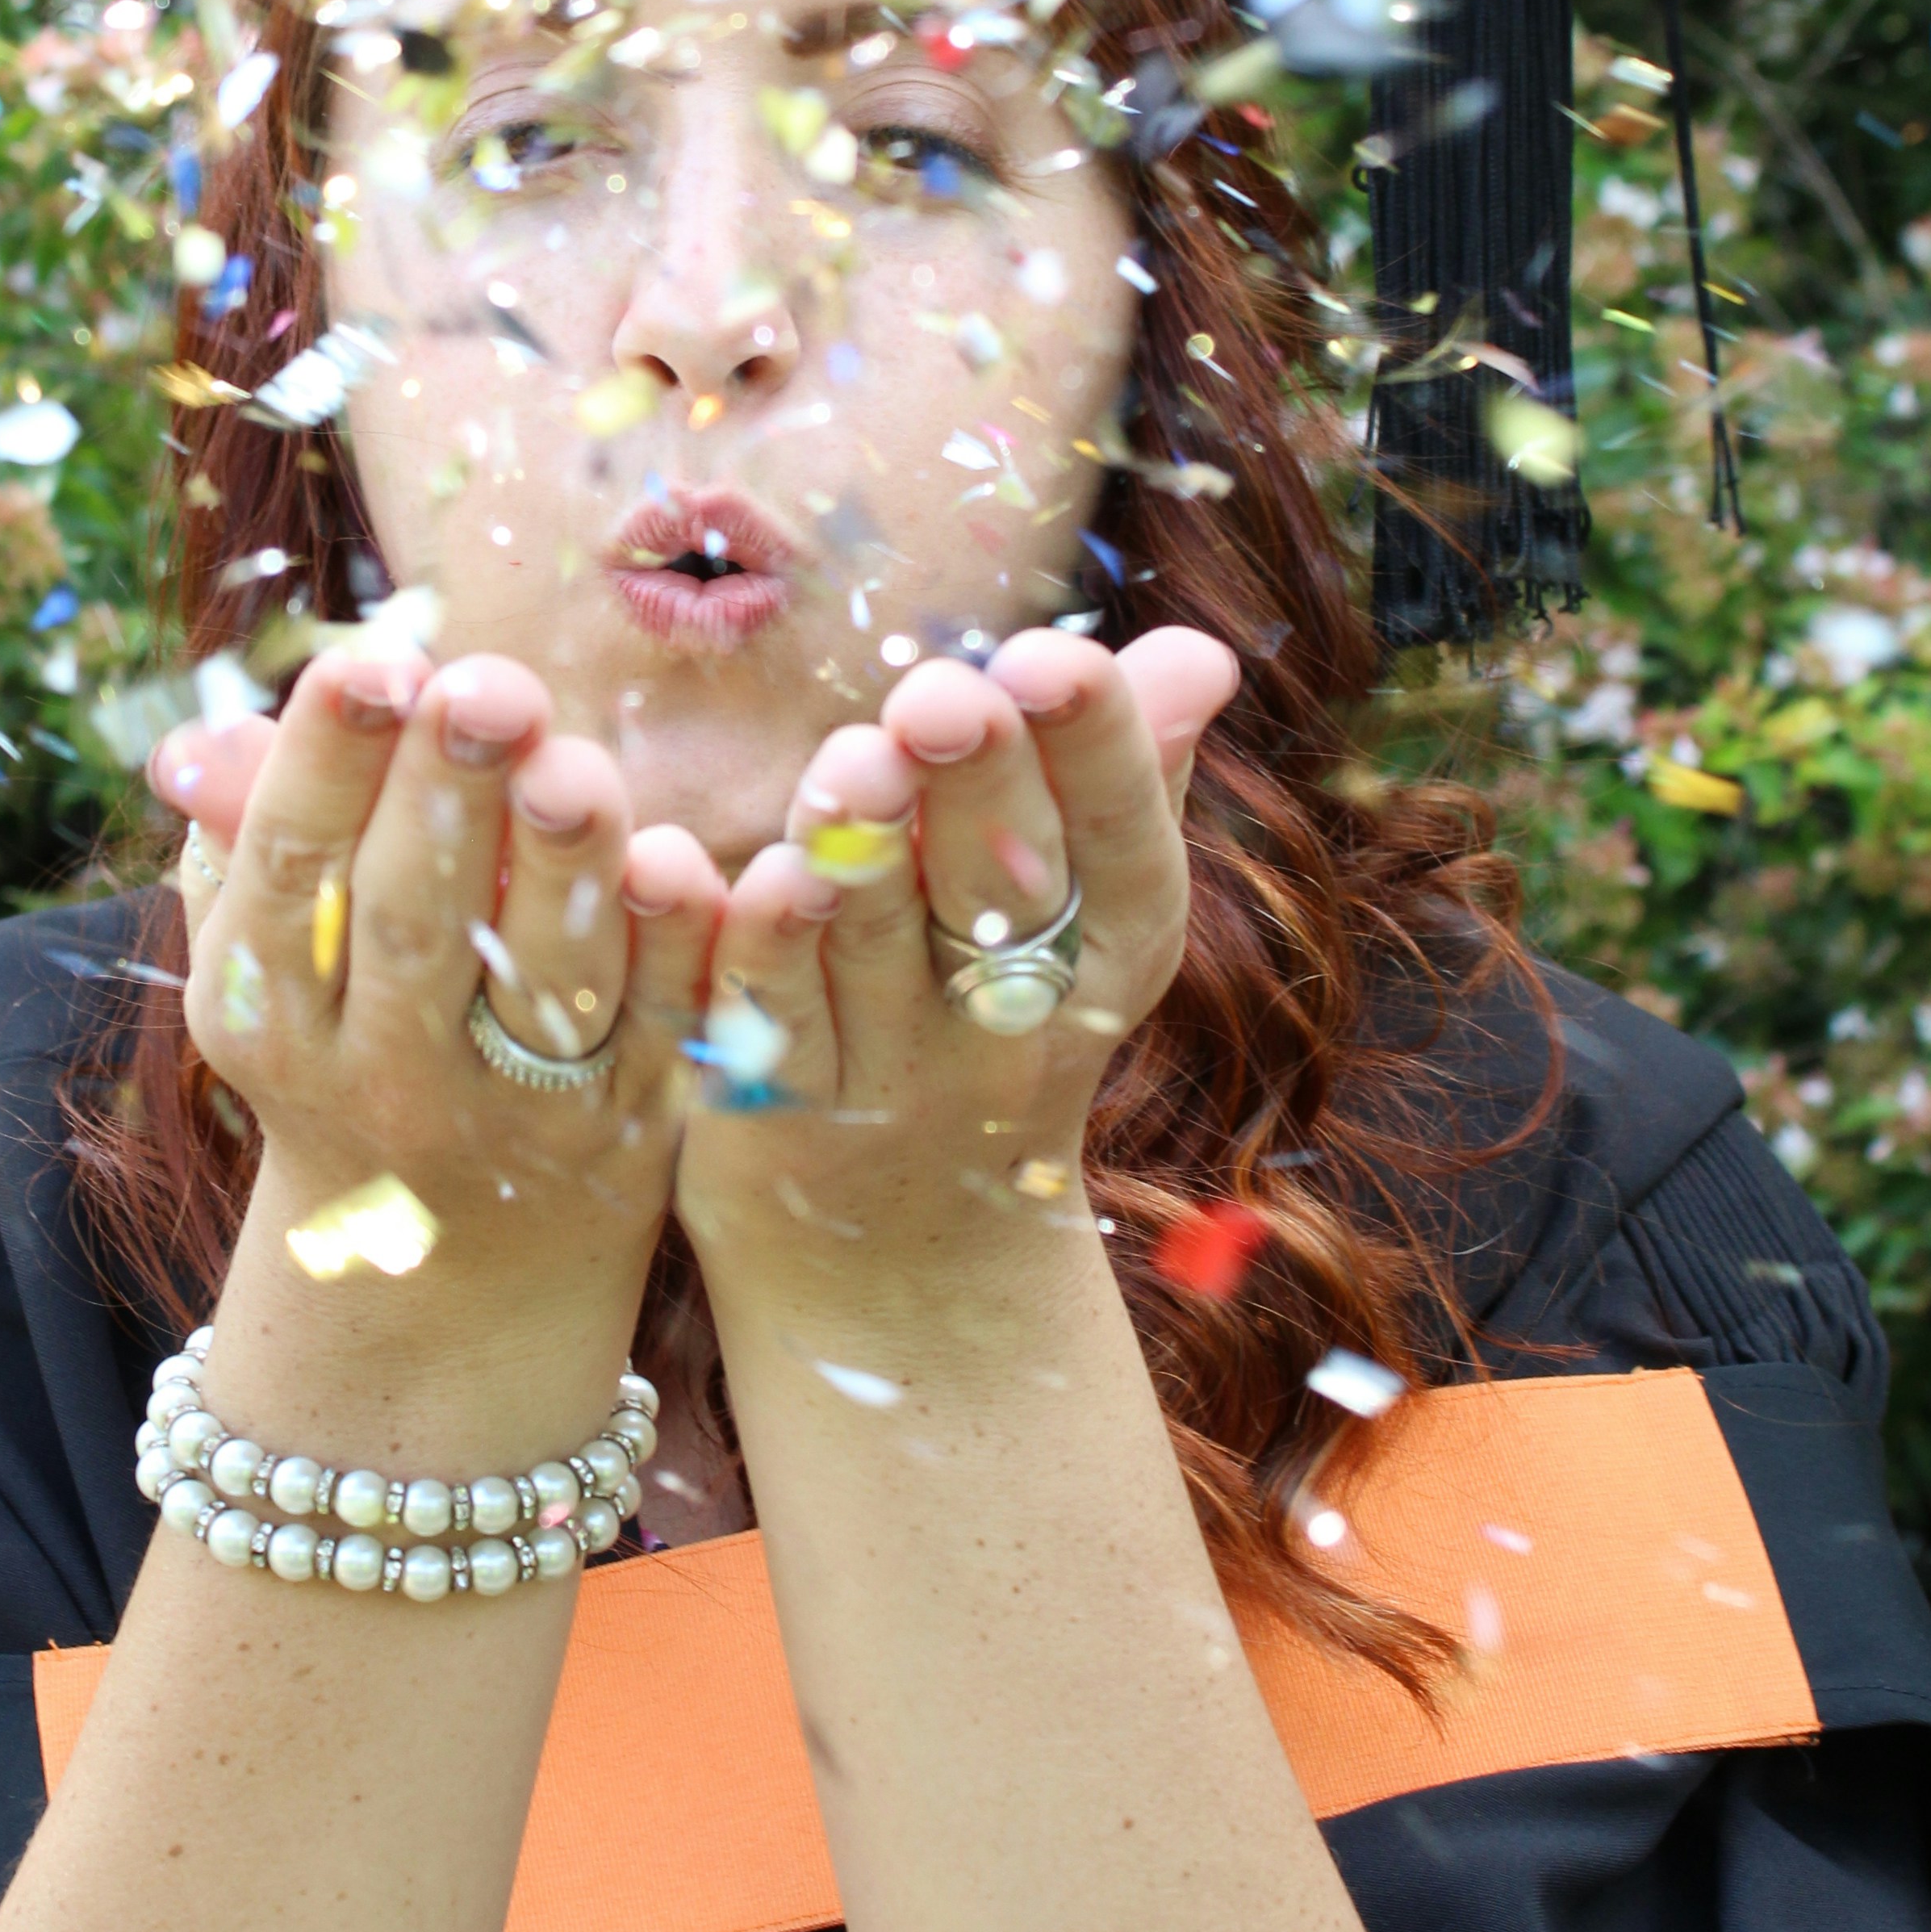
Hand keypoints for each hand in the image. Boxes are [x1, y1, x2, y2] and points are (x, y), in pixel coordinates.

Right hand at [150, 645, 712, 1431]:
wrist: (450, 1271)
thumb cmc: (345, 1042)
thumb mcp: (274, 964)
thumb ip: (248, 838)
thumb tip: (197, 739)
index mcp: (270, 1015)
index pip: (289, 873)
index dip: (327, 768)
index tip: (371, 662)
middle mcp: (378, 1074)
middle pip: (411, 923)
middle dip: (448, 800)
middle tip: (487, 688)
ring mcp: (507, 1113)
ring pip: (535, 982)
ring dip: (559, 869)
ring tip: (573, 763)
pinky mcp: (627, 1131)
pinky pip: (651, 1028)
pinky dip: (667, 948)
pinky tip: (677, 861)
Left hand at [668, 627, 1239, 1361]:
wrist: (910, 1277)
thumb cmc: (996, 1029)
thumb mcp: (1081, 923)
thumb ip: (1125, 778)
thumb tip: (1199, 654)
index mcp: (1104, 960)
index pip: (1120, 848)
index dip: (1094, 755)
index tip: (1056, 656)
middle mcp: (1011, 1028)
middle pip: (1000, 897)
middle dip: (976, 791)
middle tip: (943, 697)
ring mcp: (894, 1083)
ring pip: (876, 956)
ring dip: (863, 856)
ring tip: (853, 760)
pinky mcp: (780, 1121)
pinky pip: (766, 1023)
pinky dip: (753, 947)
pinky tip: (730, 870)